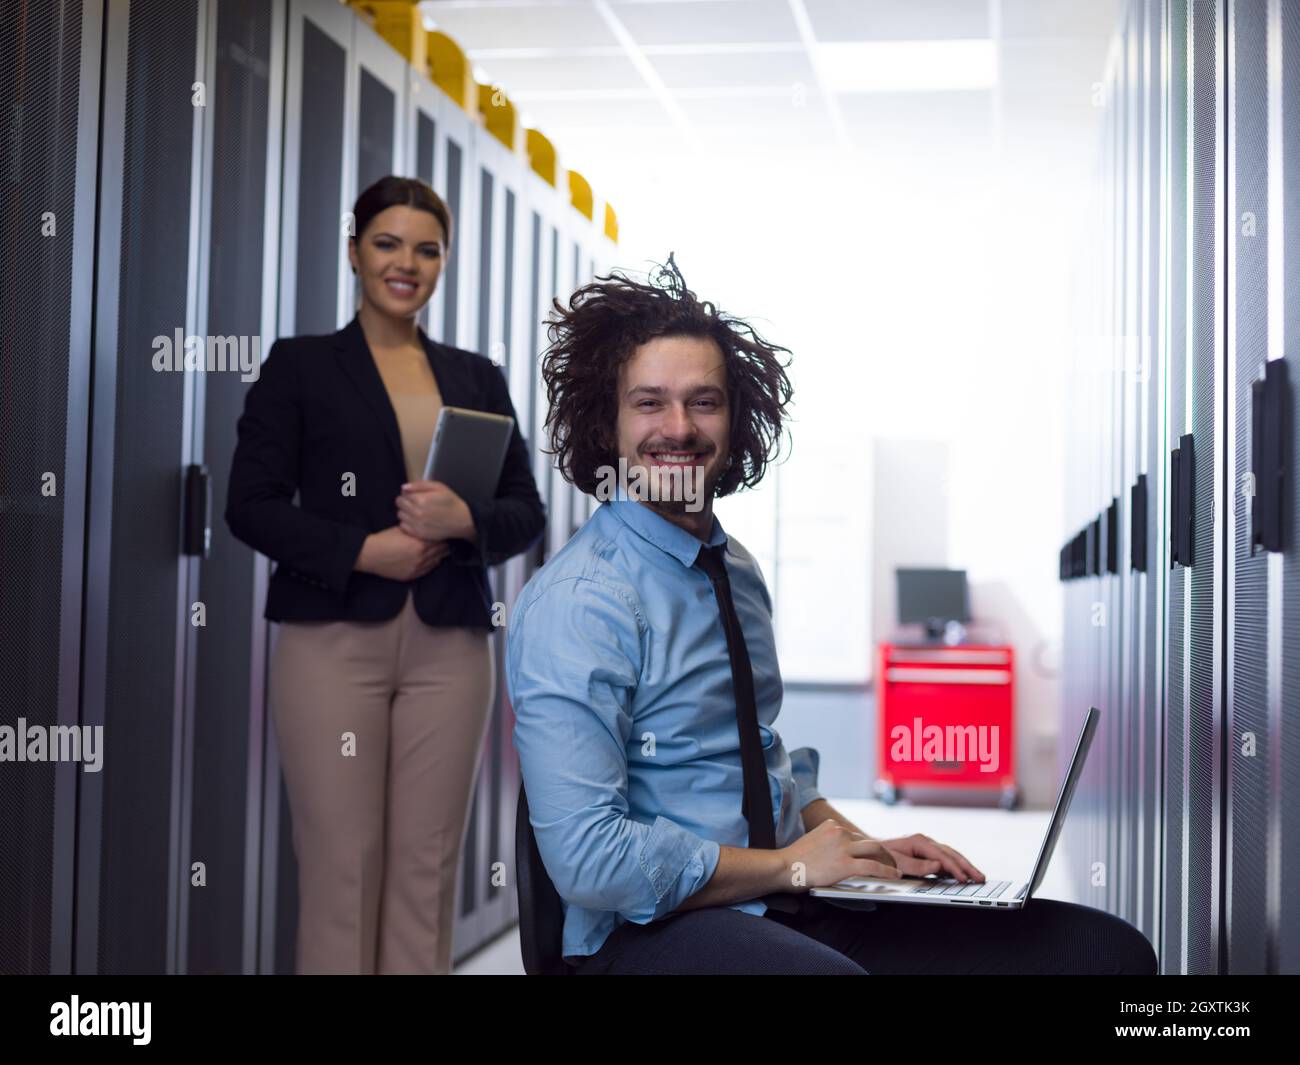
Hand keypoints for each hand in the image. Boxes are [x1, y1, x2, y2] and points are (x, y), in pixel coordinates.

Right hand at [355, 525, 449, 580]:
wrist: (370, 555)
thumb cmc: (384, 539)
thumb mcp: (402, 530)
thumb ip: (417, 530)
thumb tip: (427, 528)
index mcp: (420, 544)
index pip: (440, 540)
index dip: (443, 536)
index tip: (445, 532)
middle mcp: (421, 557)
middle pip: (441, 551)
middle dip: (444, 545)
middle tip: (447, 540)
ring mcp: (417, 568)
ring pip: (436, 561)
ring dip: (440, 555)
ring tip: (442, 550)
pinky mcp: (411, 576)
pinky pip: (427, 570)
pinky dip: (431, 564)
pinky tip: (432, 559)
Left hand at [395, 480, 473, 541]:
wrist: (462, 520)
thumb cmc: (451, 502)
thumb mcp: (439, 487)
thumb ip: (420, 485)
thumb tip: (404, 487)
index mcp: (420, 499)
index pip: (402, 496)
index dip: (407, 495)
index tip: (414, 497)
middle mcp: (416, 513)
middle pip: (399, 506)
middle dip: (405, 503)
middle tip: (415, 504)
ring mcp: (417, 524)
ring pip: (400, 516)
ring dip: (406, 513)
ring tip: (416, 513)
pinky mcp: (419, 534)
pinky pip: (404, 527)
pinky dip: (408, 523)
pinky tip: (417, 521)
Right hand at [777, 819, 899, 892]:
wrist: (783, 867)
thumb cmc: (794, 860)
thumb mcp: (813, 841)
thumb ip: (828, 843)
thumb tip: (839, 854)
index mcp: (832, 826)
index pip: (856, 836)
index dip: (867, 848)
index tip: (873, 855)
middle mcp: (840, 832)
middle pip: (869, 841)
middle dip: (883, 852)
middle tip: (889, 862)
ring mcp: (843, 847)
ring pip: (875, 850)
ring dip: (888, 860)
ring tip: (894, 869)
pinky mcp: (845, 864)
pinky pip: (872, 867)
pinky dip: (887, 871)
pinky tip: (894, 876)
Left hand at [878, 833, 983, 882]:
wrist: (871, 848)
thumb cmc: (882, 855)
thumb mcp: (897, 862)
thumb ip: (918, 865)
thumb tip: (939, 866)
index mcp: (919, 841)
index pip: (943, 856)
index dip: (955, 868)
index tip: (964, 879)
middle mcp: (925, 841)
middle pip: (951, 853)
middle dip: (967, 866)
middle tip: (981, 878)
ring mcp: (926, 845)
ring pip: (950, 854)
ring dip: (965, 865)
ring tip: (978, 876)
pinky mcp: (926, 851)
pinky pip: (945, 858)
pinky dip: (956, 866)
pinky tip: (963, 875)